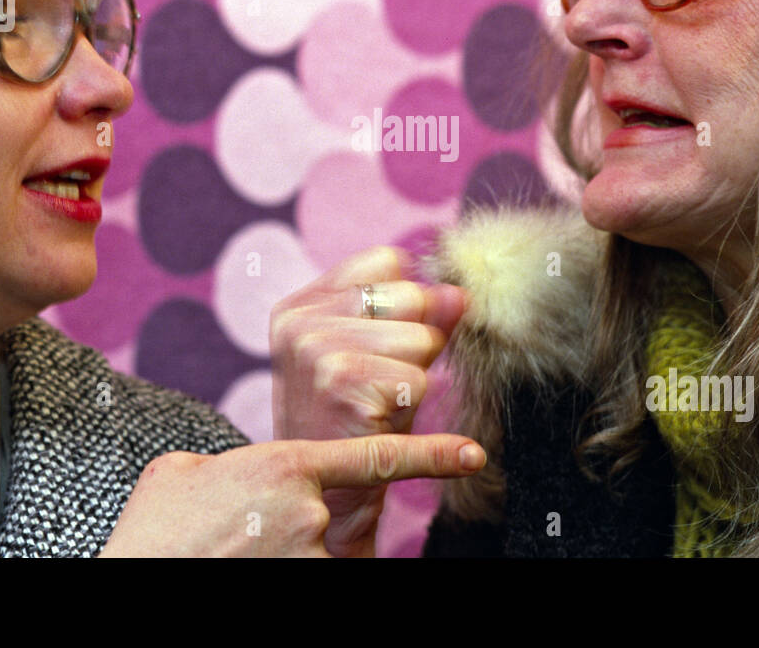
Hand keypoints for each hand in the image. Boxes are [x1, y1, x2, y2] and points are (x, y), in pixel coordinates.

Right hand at [97, 433, 484, 556]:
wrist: (137, 574)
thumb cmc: (152, 532)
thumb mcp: (184, 473)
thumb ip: (229, 462)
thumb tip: (234, 472)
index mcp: (285, 466)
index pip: (377, 456)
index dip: (432, 455)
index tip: (473, 454)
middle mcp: (307, 510)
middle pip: (333, 508)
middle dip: (296, 520)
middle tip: (245, 532)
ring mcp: (306, 553)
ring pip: (314, 548)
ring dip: (279, 549)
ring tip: (233, 549)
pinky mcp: (302, 581)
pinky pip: (307, 567)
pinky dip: (276, 562)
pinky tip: (240, 558)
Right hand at [269, 245, 468, 555]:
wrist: (332, 495)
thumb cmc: (356, 420)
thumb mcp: (379, 355)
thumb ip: (418, 315)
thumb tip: (459, 292)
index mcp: (299, 306)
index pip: (387, 263)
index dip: (406, 303)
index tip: (383, 344)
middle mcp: (299, 322)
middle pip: (411, 297)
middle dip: (414, 343)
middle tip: (381, 384)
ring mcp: (316, 350)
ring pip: (421, 339)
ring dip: (415, 378)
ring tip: (379, 404)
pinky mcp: (342, 383)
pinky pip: (418, 377)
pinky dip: (414, 405)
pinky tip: (380, 421)